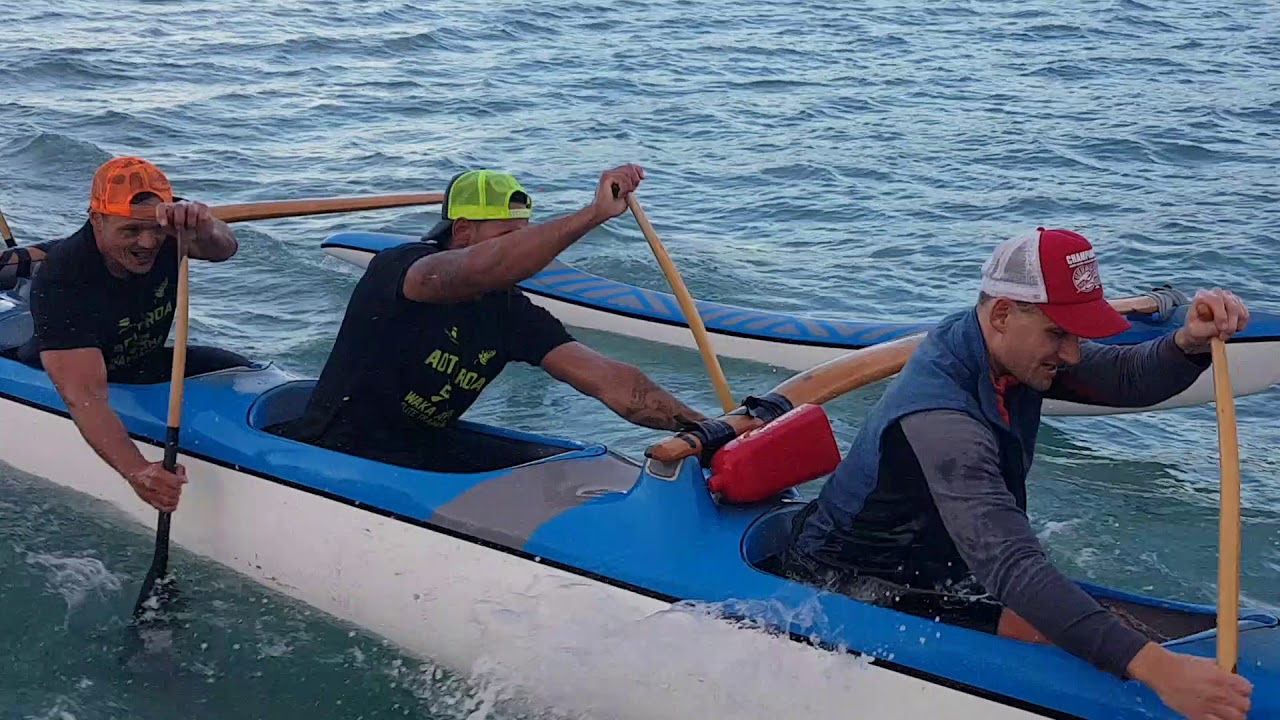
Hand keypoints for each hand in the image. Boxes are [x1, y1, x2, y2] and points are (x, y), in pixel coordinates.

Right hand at [126, 461, 187, 512]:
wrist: (136, 473)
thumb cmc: (149, 469)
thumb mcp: (165, 464)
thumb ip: (178, 470)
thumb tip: (184, 479)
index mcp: (157, 473)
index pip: (175, 482)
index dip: (180, 482)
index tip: (181, 481)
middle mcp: (152, 484)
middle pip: (172, 492)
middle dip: (177, 490)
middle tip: (177, 488)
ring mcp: (150, 494)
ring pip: (168, 501)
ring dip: (174, 499)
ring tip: (175, 495)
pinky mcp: (149, 501)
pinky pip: (162, 508)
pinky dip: (169, 508)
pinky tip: (172, 505)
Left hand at [155, 201, 215, 242]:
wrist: (201, 235)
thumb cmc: (185, 232)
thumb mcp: (174, 231)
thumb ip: (167, 227)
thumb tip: (163, 225)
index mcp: (170, 209)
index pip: (162, 207)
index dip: (161, 214)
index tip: (164, 224)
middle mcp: (180, 205)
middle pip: (177, 207)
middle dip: (178, 220)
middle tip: (180, 229)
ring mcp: (192, 205)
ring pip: (191, 210)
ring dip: (191, 222)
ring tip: (191, 228)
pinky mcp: (203, 207)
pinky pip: (201, 214)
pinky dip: (200, 222)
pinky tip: (200, 225)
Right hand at [590, 164, 644, 222]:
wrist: (602, 213)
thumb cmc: (613, 207)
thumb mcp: (626, 195)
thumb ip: (631, 185)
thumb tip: (640, 177)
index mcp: (615, 176)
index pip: (629, 166)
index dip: (638, 169)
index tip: (643, 177)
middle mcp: (611, 173)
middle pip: (630, 167)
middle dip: (635, 179)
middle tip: (631, 191)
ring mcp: (608, 174)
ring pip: (627, 174)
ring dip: (628, 187)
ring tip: (622, 195)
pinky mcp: (606, 177)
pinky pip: (622, 178)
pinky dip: (624, 188)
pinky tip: (619, 195)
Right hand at [1127, 643, 1251, 719]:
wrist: (1160, 671)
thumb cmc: (1178, 664)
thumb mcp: (1204, 661)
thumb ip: (1219, 668)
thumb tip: (1227, 671)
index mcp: (1222, 678)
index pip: (1247, 688)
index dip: (1243, 688)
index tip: (1238, 689)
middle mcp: (1219, 694)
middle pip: (1245, 705)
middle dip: (1239, 702)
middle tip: (1232, 700)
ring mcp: (1210, 707)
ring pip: (1237, 718)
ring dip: (1233, 714)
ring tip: (1226, 710)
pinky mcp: (1199, 716)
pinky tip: (1215, 715)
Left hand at [1175, 288, 1248, 352]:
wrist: (1200, 330)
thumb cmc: (1195, 329)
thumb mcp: (1196, 331)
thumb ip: (1207, 326)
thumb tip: (1222, 322)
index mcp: (1202, 296)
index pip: (1216, 300)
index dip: (1221, 315)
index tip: (1221, 328)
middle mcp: (1217, 292)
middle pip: (1231, 306)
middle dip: (1230, 324)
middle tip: (1224, 336)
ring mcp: (1229, 296)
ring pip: (1240, 311)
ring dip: (1235, 327)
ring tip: (1224, 335)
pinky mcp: (1238, 303)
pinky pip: (1245, 315)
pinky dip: (1240, 326)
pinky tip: (1230, 330)